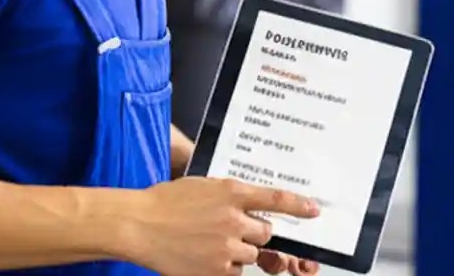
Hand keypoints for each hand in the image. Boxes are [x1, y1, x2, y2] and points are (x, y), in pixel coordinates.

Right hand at [126, 177, 319, 275]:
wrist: (138, 225)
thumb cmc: (166, 202)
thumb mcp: (203, 186)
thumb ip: (229, 195)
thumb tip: (249, 205)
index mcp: (232, 193)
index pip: (276, 199)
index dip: (299, 206)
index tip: (314, 210)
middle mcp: (234, 220)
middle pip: (265, 233)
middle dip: (254, 234)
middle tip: (233, 230)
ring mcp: (226, 248)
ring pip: (251, 255)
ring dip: (239, 251)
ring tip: (211, 244)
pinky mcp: (216, 271)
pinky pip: (234, 273)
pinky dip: (225, 268)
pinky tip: (204, 258)